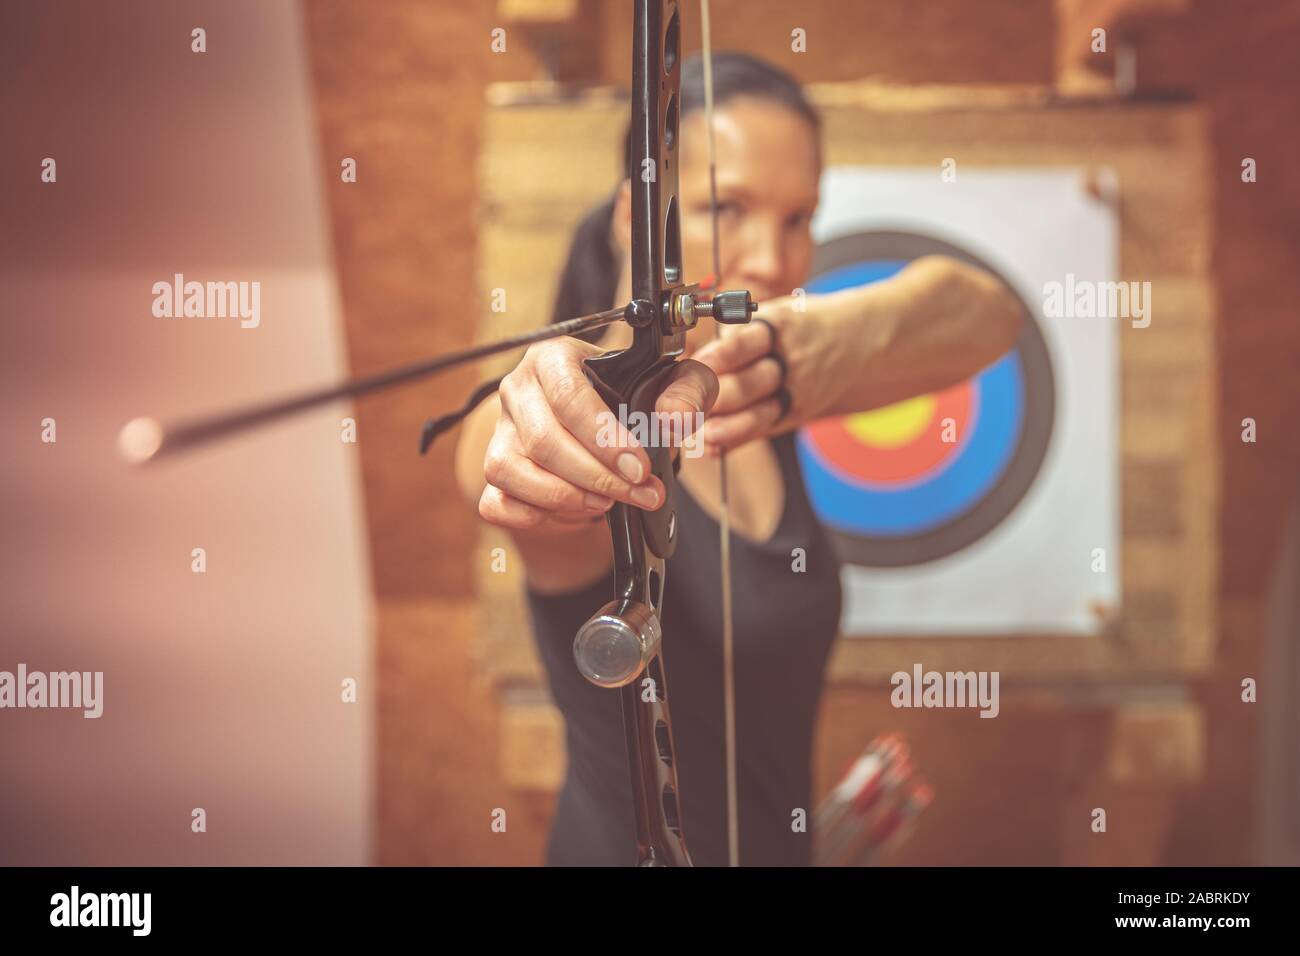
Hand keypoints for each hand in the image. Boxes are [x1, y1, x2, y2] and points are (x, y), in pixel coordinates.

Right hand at [478, 336, 718, 530]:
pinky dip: (533, 516)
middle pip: (543, 441)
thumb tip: (675, 419)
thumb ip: (688, 392)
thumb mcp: (673, 388)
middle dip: (596, 476)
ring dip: (564, 497)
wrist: (603, 438)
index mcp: (554, 358)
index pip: (569, 397)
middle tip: (637, 493)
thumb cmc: (633, 405)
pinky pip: (496, 503)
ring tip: (606, 501)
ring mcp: (499, 434)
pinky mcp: (493, 476)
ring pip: (511, 472)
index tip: (639, 468)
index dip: (604, 438)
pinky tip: (570, 511)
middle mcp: (518, 391)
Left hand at [692, 293, 846, 452]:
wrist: (857, 340)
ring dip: (725, 427)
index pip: (744, 344)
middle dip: (713, 398)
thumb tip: (692, 360)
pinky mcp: (797, 414)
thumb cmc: (798, 327)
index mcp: (777, 328)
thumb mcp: (772, 316)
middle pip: (749, 384)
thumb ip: (735, 337)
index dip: (718, 358)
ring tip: (698, 434)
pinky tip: (713, 447)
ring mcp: (795, 392)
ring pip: (758, 413)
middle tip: (679, 408)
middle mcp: (788, 362)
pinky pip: (764, 430)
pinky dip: (736, 440)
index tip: (693, 368)